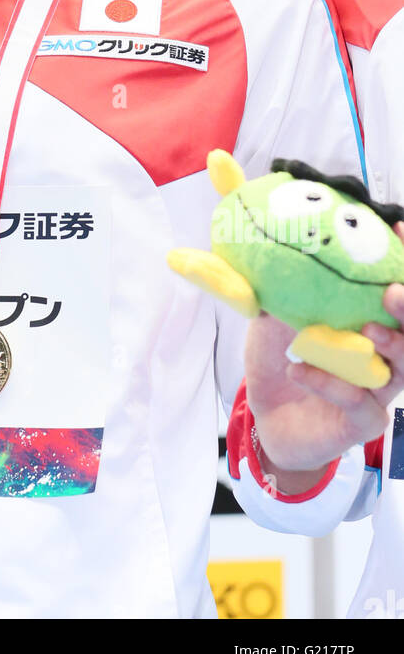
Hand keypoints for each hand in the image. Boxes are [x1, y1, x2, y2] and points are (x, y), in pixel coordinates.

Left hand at [246, 224, 403, 490]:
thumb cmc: (279, 364)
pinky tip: (299, 369)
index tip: (396, 230)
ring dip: (389, 346)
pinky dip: (329, 383)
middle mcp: (381, 355)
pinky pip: (358, 402)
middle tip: (390, 291)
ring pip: (402, 369)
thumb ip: (278, 292)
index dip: (400, 263)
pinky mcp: (363, 422)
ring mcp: (377, 391)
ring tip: (365, 331)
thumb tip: (265, 252)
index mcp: (365, 323)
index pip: (392, 294)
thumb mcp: (272, 321)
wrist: (265, 421)